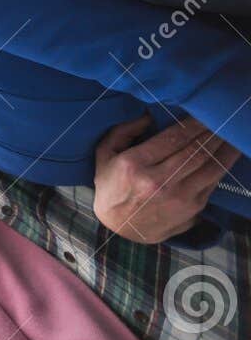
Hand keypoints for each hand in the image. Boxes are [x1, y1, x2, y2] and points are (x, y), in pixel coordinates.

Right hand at [93, 115, 240, 242]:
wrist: (120, 227)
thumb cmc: (111, 186)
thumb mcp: (105, 154)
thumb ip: (123, 131)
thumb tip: (149, 115)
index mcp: (135, 164)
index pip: (174, 138)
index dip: (194, 123)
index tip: (204, 112)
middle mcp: (159, 182)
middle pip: (196, 151)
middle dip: (214, 133)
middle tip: (224, 118)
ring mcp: (179, 198)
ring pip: (211, 168)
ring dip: (226, 149)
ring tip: (234, 134)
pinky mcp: (193, 209)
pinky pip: (212, 182)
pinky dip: (222, 166)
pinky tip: (228, 155)